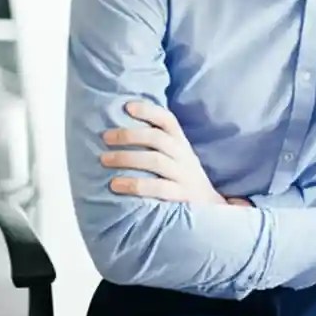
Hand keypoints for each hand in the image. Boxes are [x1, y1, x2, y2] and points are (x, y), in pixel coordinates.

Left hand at [100, 101, 226, 204]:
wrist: (210, 208)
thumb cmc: (183, 180)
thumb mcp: (178, 159)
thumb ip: (158, 146)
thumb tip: (120, 131)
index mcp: (181, 145)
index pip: (168, 121)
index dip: (149, 111)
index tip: (127, 107)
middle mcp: (184, 157)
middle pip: (158, 138)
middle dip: (130, 135)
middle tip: (106, 137)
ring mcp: (184, 176)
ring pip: (156, 160)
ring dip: (127, 158)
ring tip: (104, 159)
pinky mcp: (181, 196)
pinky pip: (158, 188)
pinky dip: (135, 185)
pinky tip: (115, 185)